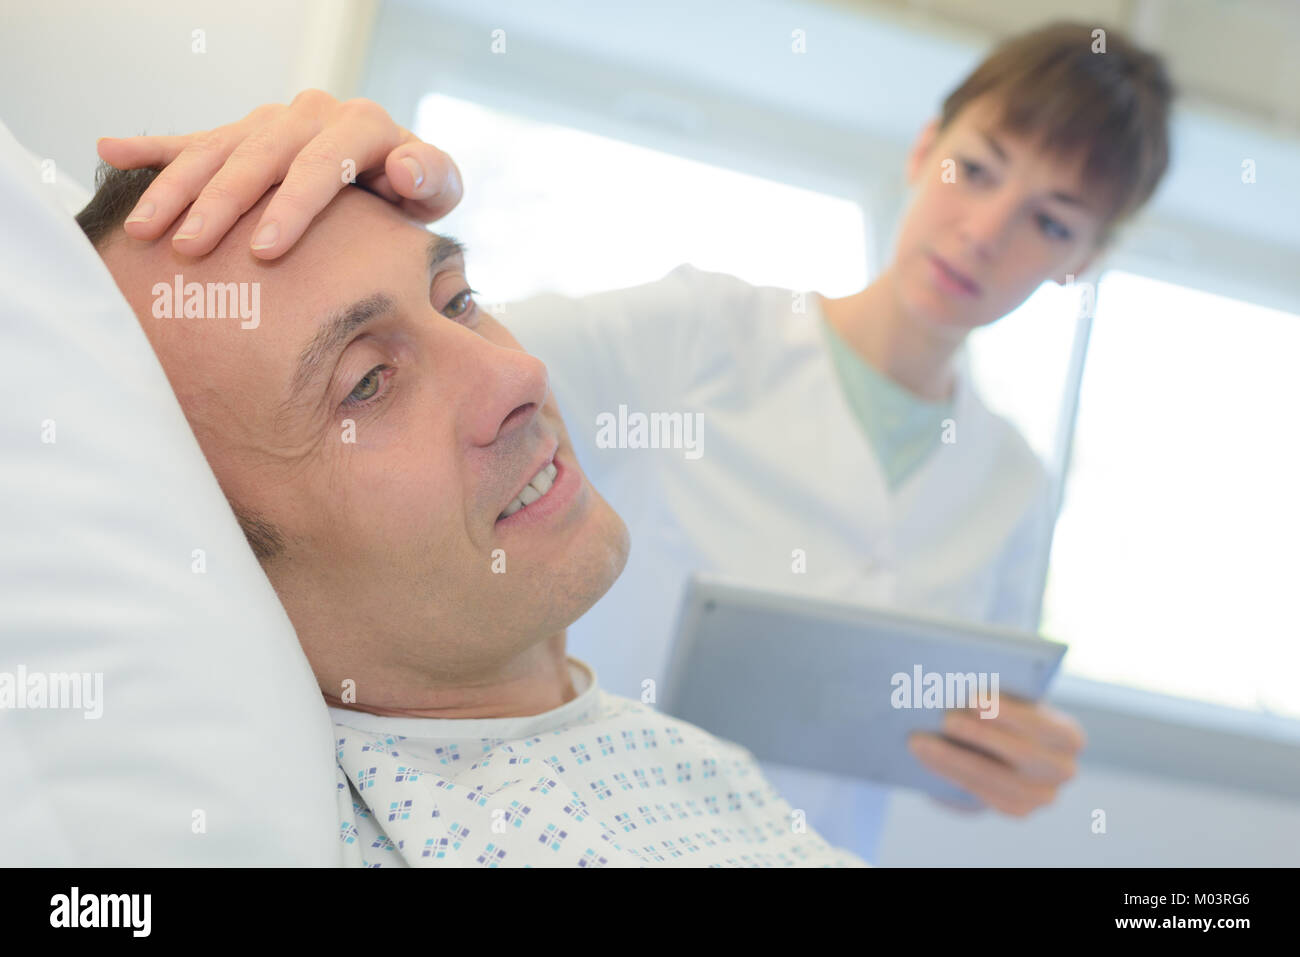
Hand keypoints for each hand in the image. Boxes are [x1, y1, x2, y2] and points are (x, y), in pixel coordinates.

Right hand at [96, 88, 461, 258]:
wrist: (397, 173)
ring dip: (176, 188)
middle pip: (258, 157)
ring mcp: (272, 121)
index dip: (293, 207)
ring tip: (144, 228)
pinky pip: (194, 139)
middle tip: (190, 247)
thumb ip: (432, 179)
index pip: (321, 166)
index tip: (265, 250)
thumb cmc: (416, 195)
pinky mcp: (245, 133)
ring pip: (217, 149)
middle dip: (221, 203)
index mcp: (361, 125)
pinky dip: (153, 150)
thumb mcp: (437, 188)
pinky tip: (108, 152)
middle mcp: (312, 114)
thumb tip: (406, 171)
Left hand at [907, 697, 1085, 816]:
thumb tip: (952, 685)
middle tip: (943, 718)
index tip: (971, 697)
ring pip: (995, 779)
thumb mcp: (1004, 697)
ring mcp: (1040, 796)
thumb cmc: (1001, 709)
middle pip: (1021, 754)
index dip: (1008, 712)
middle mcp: (1063, 771)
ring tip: (919, 740)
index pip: (1044, 725)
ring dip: (954, 759)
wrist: (998, 744)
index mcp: (1068, 736)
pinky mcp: (1014, 809)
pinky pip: (979, 795)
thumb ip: (991, 694)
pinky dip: (949, 773)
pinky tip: (924, 758)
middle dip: (980, 735)